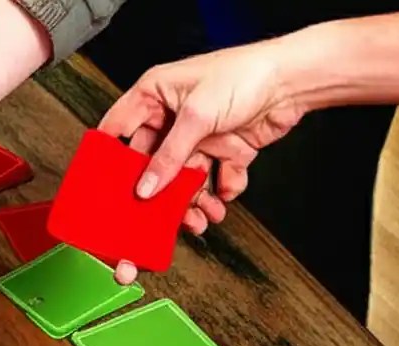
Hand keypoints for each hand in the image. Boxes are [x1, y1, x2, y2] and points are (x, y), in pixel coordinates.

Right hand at [99, 40, 301, 281]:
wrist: (295, 80)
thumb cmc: (245, 74)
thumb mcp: (197, 116)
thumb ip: (170, 156)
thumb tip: (146, 187)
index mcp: (155, 96)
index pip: (118, 130)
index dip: (108, 159)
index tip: (103, 188)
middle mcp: (172, 117)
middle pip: (152, 163)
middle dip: (157, 193)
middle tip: (152, 218)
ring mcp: (199, 135)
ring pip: (183, 178)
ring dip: (190, 201)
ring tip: (199, 218)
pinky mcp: (223, 149)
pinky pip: (214, 179)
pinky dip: (219, 193)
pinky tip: (222, 200)